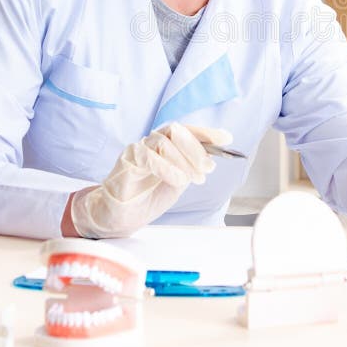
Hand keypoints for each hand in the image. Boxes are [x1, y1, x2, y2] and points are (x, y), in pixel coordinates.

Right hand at [70, 122, 232, 238]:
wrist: (120, 216)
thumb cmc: (148, 197)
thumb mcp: (178, 182)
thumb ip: (191, 168)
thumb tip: (211, 158)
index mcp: (165, 145)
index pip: (187, 130)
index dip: (207, 132)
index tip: (226, 138)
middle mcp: (151, 142)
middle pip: (176, 131)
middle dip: (196, 148)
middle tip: (208, 168)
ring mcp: (137, 149)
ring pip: (163, 142)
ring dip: (184, 160)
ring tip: (195, 179)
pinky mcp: (126, 161)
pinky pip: (148, 157)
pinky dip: (167, 168)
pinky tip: (178, 180)